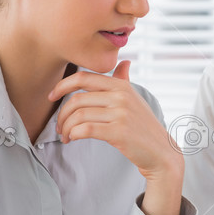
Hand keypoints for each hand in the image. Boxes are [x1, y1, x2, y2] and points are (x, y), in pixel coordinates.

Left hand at [49, 62, 183, 214]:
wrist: (161, 152)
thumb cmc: (144, 127)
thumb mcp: (135, 100)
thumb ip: (124, 81)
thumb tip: (124, 62)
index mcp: (121, 86)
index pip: (83, 78)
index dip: (62, 85)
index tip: (52, 96)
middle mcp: (121, 96)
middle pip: (77, 99)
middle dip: (62, 114)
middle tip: (59, 126)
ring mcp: (121, 114)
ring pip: (79, 116)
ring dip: (66, 127)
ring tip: (65, 136)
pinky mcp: (119, 132)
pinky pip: (86, 129)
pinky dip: (74, 134)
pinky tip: (72, 140)